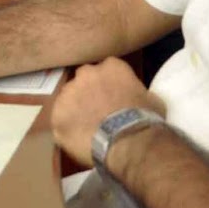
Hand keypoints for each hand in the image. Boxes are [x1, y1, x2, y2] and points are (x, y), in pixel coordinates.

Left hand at [50, 57, 164, 166]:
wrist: (127, 141)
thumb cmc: (144, 120)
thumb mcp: (151, 99)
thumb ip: (137, 91)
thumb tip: (136, 97)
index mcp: (111, 66)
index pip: (106, 69)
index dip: (108, 84)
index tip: (112, 96)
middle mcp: (86, 74)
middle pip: (83, 80)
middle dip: (88, 92)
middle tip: (97, 110)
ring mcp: (68, 93)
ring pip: (68, 99)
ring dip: (75, 109)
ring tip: (86, 127)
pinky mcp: (56, 115)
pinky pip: (59, 120)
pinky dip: (66, 127)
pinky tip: (78, 138)